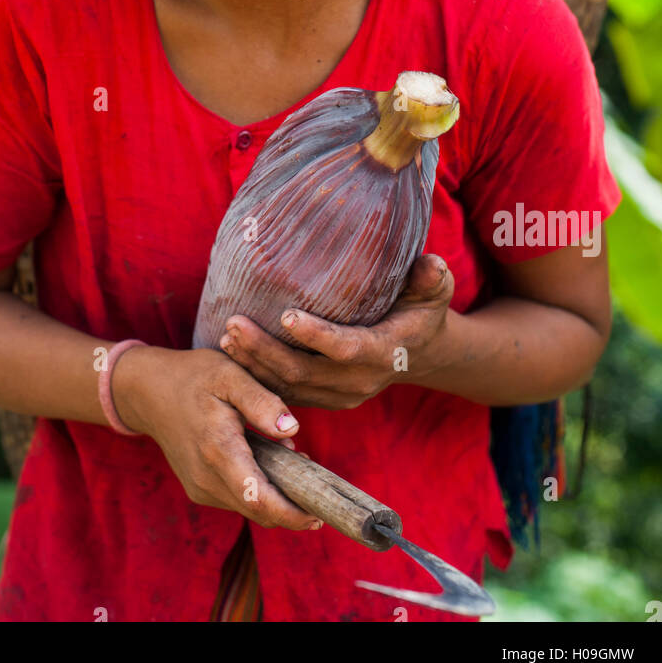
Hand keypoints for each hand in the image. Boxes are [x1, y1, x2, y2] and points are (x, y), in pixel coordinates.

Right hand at [110, 344, 322, 531]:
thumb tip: (292, 429)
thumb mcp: (230, 374)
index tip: (318, 515)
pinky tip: (268, 465)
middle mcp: (206, 477)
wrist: (149, 390)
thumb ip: (261, 402)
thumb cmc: (194, 376)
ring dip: (275, 498)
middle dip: (291, 509)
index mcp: (219, 449)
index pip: (260, 499)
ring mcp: (199, 486)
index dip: (291, 514)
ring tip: (295, 468)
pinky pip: (235, 499)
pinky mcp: (197, 488)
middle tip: (316, 489)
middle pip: (258, 511)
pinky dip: (257, 491)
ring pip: (248, 508)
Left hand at [217, 253, 455, 409]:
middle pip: (305, 372)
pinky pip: (285, 393)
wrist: (420, 355)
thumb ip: (433, 278)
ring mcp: (339, 395)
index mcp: (383, 353)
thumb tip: (430, 263)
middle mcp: (359, 381)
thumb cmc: (422, 312)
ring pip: (289, 387)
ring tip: (225, 337)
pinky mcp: (324, 399)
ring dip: (254, 365)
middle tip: (234, 323)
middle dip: (266, 351)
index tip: (285, 315)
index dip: (316, 336)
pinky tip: (232, 355)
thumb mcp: (435, 293)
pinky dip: (258, 377)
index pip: (346, 349)